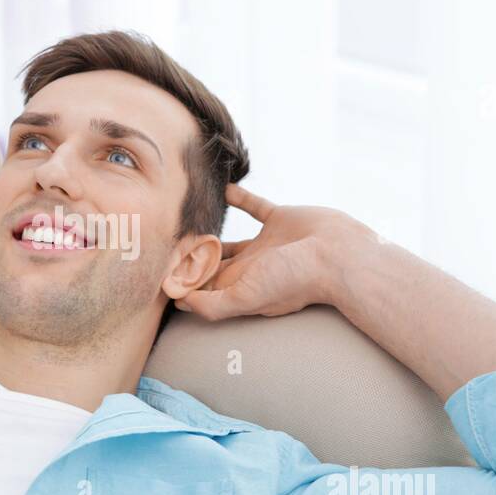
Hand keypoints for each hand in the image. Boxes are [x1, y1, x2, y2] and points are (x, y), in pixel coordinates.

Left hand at [174, 183, 366, 320]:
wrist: (339, 255)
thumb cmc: (295, 281)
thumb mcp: (246, 298)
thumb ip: (212, 305)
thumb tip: (178, 302)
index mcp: (242, 287)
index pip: (204, 288)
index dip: (183, 283)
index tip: (157, 272)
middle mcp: (252, 268)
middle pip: (212, 265)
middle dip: (191, 260)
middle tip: (164, 245)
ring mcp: (267, 244)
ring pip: (230, 238)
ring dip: (211, 233)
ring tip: (188, 223)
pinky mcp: (280, 220)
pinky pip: (255, 207)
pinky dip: (239, 198)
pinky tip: (223, 190)